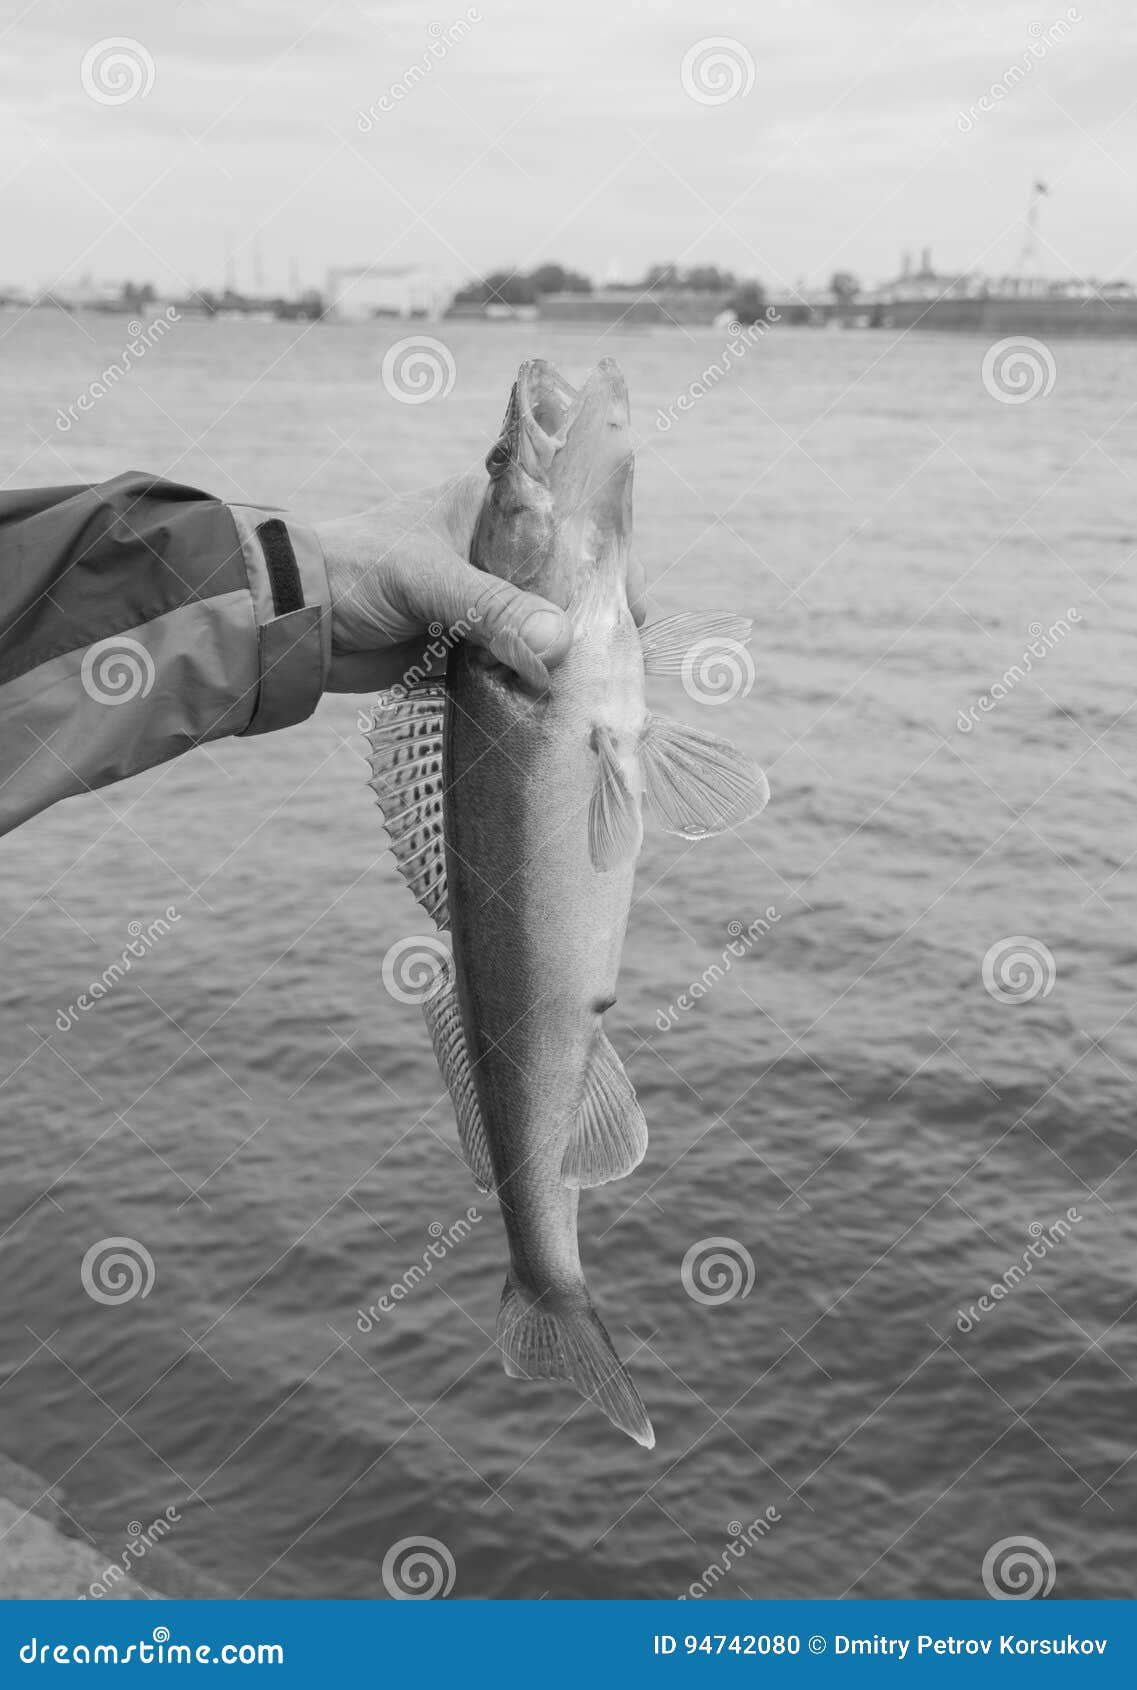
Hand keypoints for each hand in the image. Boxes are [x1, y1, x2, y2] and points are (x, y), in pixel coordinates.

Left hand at [314, 471, 646, 692]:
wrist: (295, 622)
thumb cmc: (355, 572)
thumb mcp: (428, 580)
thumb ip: (492, 611)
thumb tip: (560, 646)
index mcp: (496, 506)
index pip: (575, 520)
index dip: (609, 558)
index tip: (630, 607)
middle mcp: (501, 550)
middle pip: (572, 581)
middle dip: (597, 617)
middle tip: (619, 658)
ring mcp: (489, 601)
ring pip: (550, 626)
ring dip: (571, 656)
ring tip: (601, 687)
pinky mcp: (474, 646)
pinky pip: (522, 663)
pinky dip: (541, 682)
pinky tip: (564, 703)